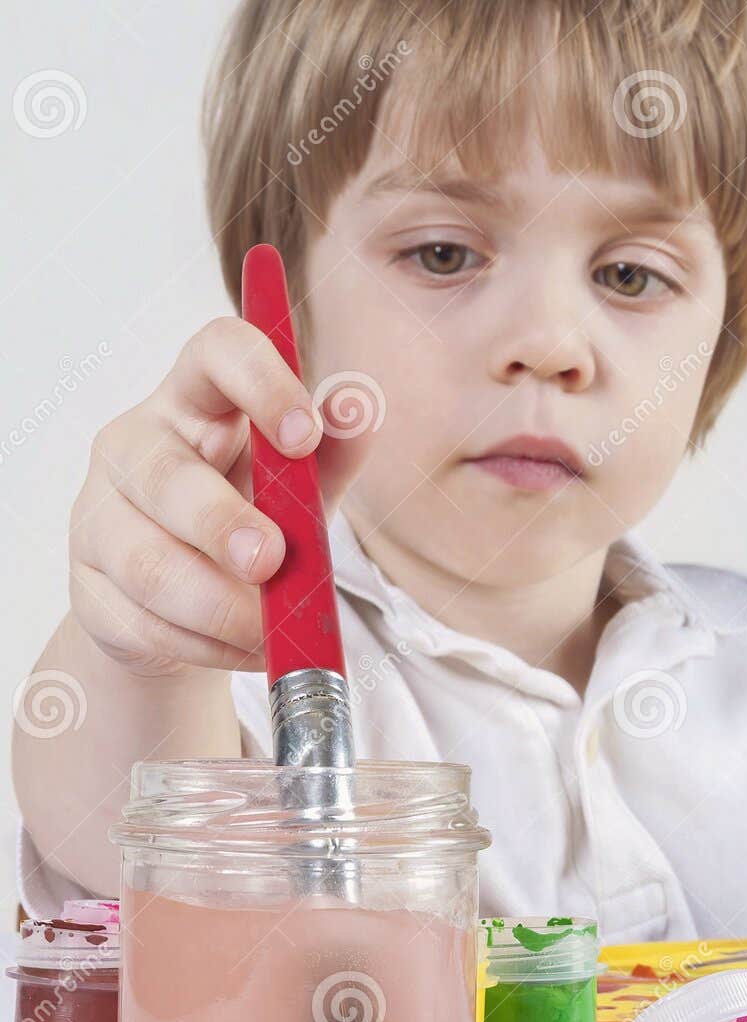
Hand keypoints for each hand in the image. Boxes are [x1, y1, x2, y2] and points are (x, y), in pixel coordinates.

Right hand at [68, 318, 368, 675]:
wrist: (196, 604)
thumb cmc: (257, 518)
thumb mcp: (304, 486)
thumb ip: (335, 451)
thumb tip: (360, 404)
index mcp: (198, 400)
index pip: (215, 351)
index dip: (260, 382)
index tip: (305, 435)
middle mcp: (136, 445)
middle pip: (166, 472)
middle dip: (223, 523)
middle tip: (273, 560)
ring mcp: (100, 515)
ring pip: (149, 563)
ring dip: (221, 606)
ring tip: (272, 627)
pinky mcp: (89, 587)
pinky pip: (146, 624)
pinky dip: (209, 646)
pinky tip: (248, 647)